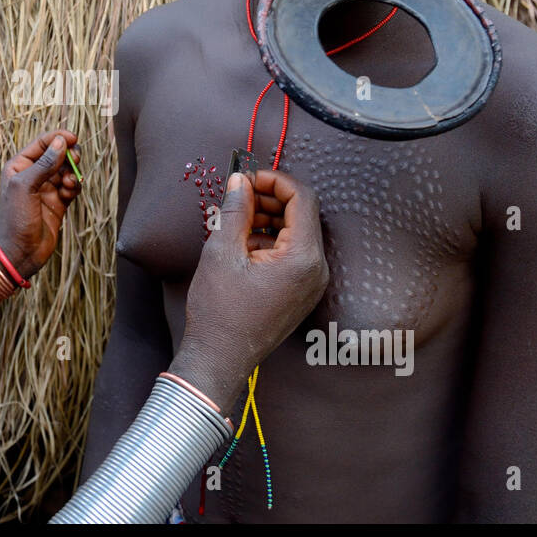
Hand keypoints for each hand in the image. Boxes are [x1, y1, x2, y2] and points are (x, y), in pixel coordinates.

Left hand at [0, 129, 81, 278]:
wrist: (19, 252)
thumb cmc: (15, 219)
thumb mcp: (25, 186)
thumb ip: (44, 163)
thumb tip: (61, 142)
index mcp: (19, 166)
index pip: (42, 143)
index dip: (58, 138)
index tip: (73, 138)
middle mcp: (33, 175)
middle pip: (58, 154)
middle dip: (69, 155)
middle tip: (75, 160)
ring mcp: (47, 188)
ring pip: (67, 170)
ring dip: (73, 173)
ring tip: (70, 183)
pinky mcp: (58, 202)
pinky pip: (72, 186)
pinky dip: (74, 186)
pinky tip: (70, 192)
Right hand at [169, 169, 327, 411]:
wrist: (219, 360)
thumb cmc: (220, 312)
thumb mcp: (222, 252)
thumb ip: (236, 210)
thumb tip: (240, 181)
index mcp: (303, 259)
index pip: (302, 199)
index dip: (275, 180)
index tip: (248, 177)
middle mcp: (317, 270)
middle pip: (302, 214)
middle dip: (271, 199)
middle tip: (239, 195)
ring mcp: (311, 284)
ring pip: (297, 233)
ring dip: (269, 218)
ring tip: (236, 220)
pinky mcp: (301, 293)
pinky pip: (292, 254)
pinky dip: (270, 240)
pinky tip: (242, 244)